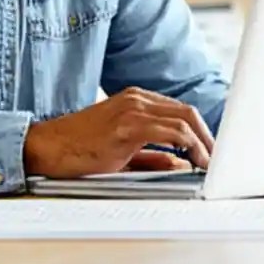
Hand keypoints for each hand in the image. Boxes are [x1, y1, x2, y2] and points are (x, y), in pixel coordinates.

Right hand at [23, 87, 212, 177]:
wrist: (46, 147)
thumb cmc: (79, 149)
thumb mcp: (122, 150)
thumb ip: (152, 155)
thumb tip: (181, 164)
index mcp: (136, 99)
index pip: (181, 110)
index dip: (202, 130)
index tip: (212, 149)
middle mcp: (137, 99)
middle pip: (188, 111)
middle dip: (208, 136)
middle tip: (218, 158)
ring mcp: (132, 109)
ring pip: (184, 119)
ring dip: (203, 143)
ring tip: (210, 162)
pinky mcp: (127, 126)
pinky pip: (171, 132)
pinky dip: (190, 145)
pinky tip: (194, 160)